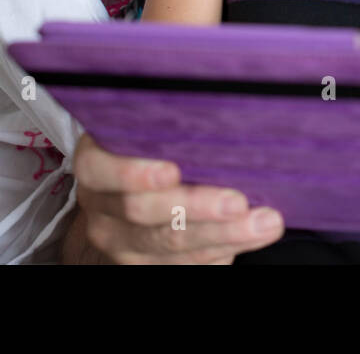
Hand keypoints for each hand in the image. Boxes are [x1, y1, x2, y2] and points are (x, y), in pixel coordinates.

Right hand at [62, 132, 284, 263]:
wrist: (121, 208)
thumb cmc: (145, 153)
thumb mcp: (140, 133)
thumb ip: (164, 121)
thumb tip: (220, 91)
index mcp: (95, 169)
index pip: (102, 171)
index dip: (134, 173)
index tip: (173, 170)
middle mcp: (103, 212)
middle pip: (145, 215)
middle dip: (197, 208)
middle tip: (237, 201)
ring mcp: (125, 246)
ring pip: (172, 247)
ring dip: (224, 235)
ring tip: (264, 222)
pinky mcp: (149, 268)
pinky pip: (189, 265)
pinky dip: (225, 250)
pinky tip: (253, 235)